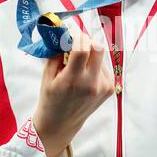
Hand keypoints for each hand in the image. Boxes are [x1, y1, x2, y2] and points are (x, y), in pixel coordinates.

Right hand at [31, 26, 115, 156]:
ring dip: (91, 55)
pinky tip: (85, 75)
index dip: (78, 36)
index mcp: (73, 80)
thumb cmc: (50, 99)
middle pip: (98, 49)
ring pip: (102, 58)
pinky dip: (95, 66)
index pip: (83, 48)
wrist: (60, 124)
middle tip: (78, 43)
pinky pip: (104, 68)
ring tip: (78, 65)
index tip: (73, 33)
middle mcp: (91, 83)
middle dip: (88, 41)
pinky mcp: (109, 89)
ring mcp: (103, 87)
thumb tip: (66, 36)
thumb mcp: (47, 76)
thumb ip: (57, 54)